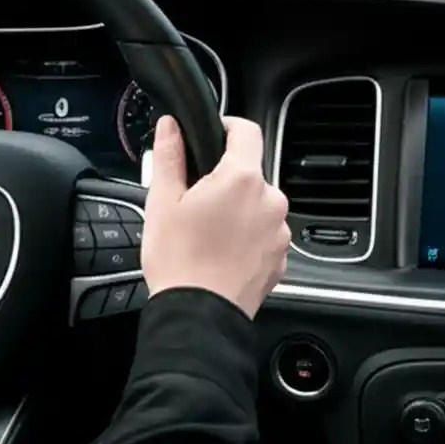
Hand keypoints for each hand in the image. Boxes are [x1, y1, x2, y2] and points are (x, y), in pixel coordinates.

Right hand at [143, 116, 289, 318]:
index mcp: (242, 180)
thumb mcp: (163, 202)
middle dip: (226, 180)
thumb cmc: (179, 263)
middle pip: (251, 173)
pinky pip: (264, 233)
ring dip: (238, 210)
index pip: (247, 130)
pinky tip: (223, 252)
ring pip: (258, 205)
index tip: (214, 137)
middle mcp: (270, 201)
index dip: (228, 128)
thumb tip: (170, 127)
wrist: (198, 316)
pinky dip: (247, 236)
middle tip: (197, 202)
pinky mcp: (281, 257)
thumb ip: (169, 156)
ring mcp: (279, 231)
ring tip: (209, 233)